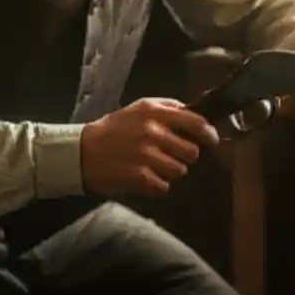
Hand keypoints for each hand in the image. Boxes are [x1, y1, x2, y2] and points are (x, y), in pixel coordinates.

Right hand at [79, 97, 219, 198]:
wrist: (82, 152)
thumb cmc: (114, 128)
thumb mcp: (139, 108)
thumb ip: (167, 107)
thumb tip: (195, 111)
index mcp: (155, 113)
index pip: (195, 122)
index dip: (209, 133)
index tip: (212, 140)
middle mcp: (153, 132)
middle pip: (191, 152)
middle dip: (185, 156)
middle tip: (172, 156)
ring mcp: (146, 155)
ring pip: (180, 171)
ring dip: (171, 172)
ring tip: (156, 167)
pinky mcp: (138, 177)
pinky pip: (164, 187)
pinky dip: (157, 186)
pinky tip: (146, 178)